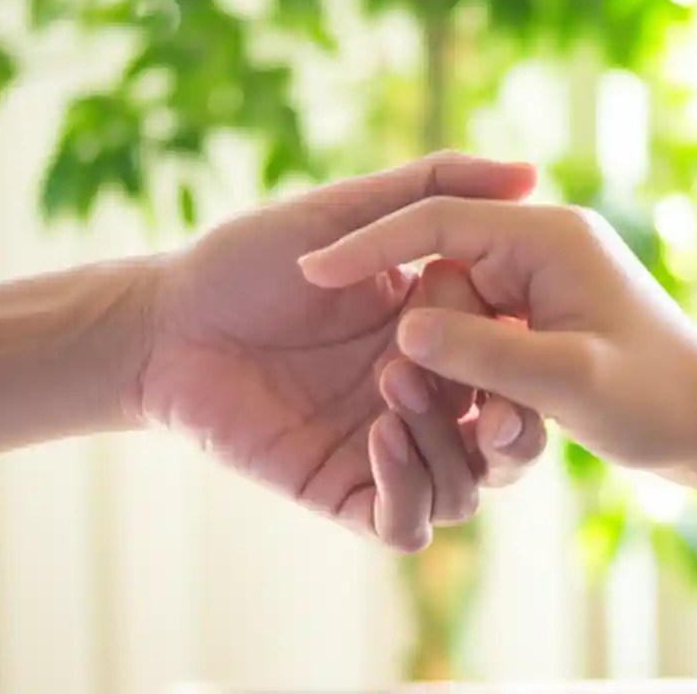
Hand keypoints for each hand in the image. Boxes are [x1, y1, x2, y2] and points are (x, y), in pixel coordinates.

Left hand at [136, 155, 545, 551]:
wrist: (165, 323)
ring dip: (447, 442)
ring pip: (467, 487)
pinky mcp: (343, 492)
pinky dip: (410, 487)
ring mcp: (386, 452)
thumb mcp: (348, 212)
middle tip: (474, 375)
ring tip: (397, 383)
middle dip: (505, 414)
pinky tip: (380, 432)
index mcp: (439, 340)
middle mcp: (424, 401)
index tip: (500, 312)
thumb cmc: (247, 262)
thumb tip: (531, 173)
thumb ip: (435, 187)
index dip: (523, 351)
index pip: (518, 366)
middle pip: (508, 440)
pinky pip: (407, 524)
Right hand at [298, 198, 696, 470]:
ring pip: (455, 317)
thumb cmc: (658, 399)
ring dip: (465, 372)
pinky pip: (481, 340)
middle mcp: (540, 251)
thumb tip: (405, 331)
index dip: (369, 246)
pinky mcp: (542, 321)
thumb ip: (483, 354)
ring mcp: (540, 286)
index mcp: (546, 238)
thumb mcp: (569, 381)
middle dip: (439, 343)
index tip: (315, 274)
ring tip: (516, 419)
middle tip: (475, 400)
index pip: (434, 221)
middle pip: (439, 277)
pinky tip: (516, 416)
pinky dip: (483, 379)